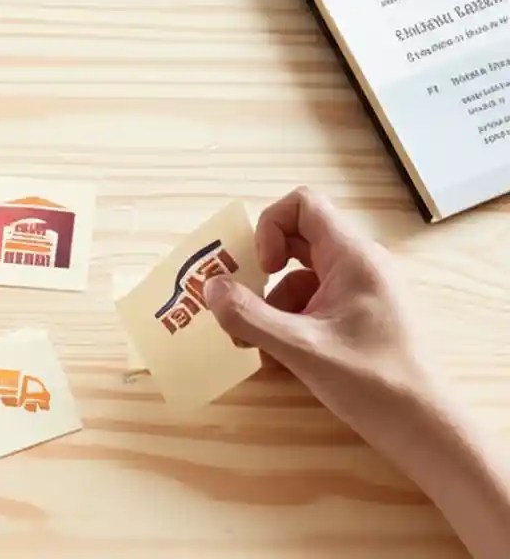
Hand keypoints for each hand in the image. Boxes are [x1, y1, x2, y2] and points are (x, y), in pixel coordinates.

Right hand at [203, 187, 435, 445]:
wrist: (424, 428)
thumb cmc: (371, 383)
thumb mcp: (300, 348)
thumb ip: (249, 315)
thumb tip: (210, 287)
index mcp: (353, 258)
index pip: (302, 205)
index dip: (269, 227)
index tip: (261, 269)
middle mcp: (360, 265)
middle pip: (296, 241)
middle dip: (260, 272)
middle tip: (238, 304)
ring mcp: (362, 291)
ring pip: (300, 277)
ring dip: (271, 305)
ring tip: (256, 345)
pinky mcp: (361, 316)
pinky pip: (314, 302)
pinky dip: (289, 322)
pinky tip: (280, 356)